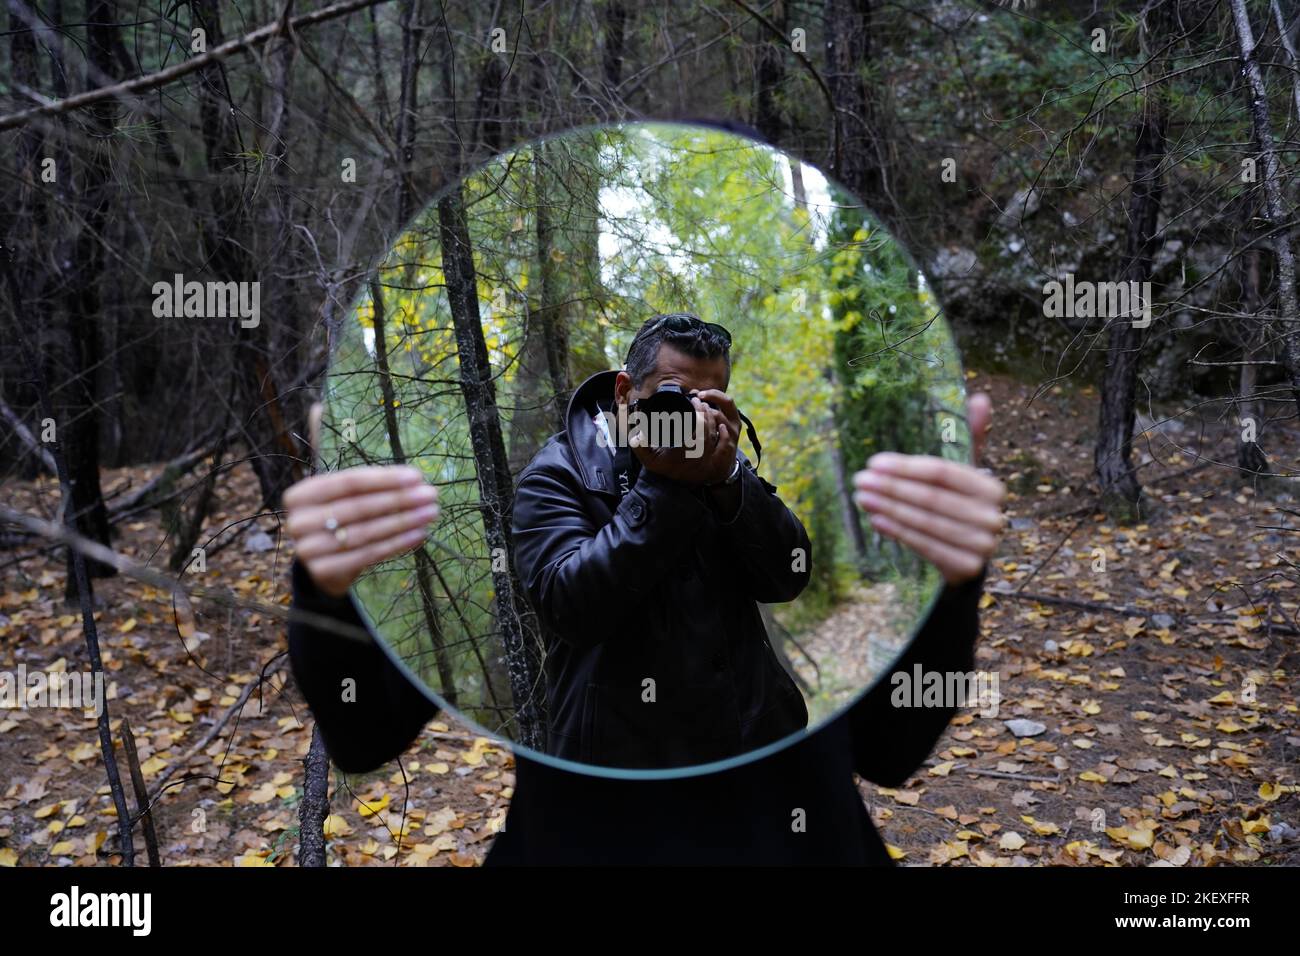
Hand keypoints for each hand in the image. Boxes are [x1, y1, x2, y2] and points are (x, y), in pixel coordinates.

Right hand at [284, 405, 439, 597]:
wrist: (323, 565)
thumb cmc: (335, 515)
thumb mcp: (333, 486)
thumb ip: (328, 448)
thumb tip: (319, 404)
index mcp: (300, 493)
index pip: (348, 482)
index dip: (384, 479)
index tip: (417, 476)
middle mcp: (298, 521)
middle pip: (359, 507)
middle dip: (400, 501)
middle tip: (432, 495)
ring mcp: (309, 550)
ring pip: (366, 532)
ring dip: (404, 522)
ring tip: (431, 513)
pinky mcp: (324, 572)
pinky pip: (367, 556)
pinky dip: (396, 545)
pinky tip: (420, 535)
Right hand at [631, 390, 738, 485]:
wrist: (680, 484)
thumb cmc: (665, 466)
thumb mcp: (650, 460)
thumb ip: (640, 446)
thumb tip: (636, 435)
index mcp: (683, 453)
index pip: (696, 429)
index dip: (698, 413)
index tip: (693, 401)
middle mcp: (698, 457)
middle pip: (707, 430)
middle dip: (705, 412)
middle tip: (699, 401)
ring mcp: (708, 460)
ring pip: (715, 436)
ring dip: (712, 419)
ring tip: (706, 407)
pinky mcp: (717, 462)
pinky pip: (724, 448)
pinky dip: (724, 435)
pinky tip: (721, 425)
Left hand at [851, 393, 1004, 585]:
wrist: (965, 559)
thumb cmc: (957, 507)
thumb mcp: (961, 474)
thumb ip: (969, 439)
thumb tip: (981, 398)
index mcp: (992, 488)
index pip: (943, 473)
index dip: (907, 467)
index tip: (875, 461)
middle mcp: (993, 517)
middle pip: (932, 497)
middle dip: (892, 488)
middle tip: (860, 479)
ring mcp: (983, 545)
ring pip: (926, 522)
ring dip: (889, 509)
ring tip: (861, 497)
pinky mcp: (967, 568)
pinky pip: (927, 547)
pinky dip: (899, 533)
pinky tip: (877, 521)